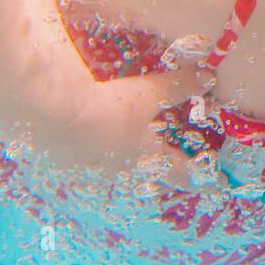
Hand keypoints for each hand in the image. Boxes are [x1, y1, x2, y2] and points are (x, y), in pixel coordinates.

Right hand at [48, 64, 216, 170]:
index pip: (184, 173)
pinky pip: (82, 179)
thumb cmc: (105, 107)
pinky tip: (82, 163)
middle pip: (149, 187)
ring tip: (125, 172)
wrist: (46, 117)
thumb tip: (209, 78)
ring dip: (124, 180)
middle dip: (160, 182)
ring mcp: (91, 179)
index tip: (217, 185)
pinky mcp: (63, 175)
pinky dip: (87, 172)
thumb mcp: (146, 94)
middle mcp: (122, 176)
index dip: (202, 177)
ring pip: (115, 186)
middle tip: (169, 179)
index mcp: (148, 160)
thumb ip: (178, 86)